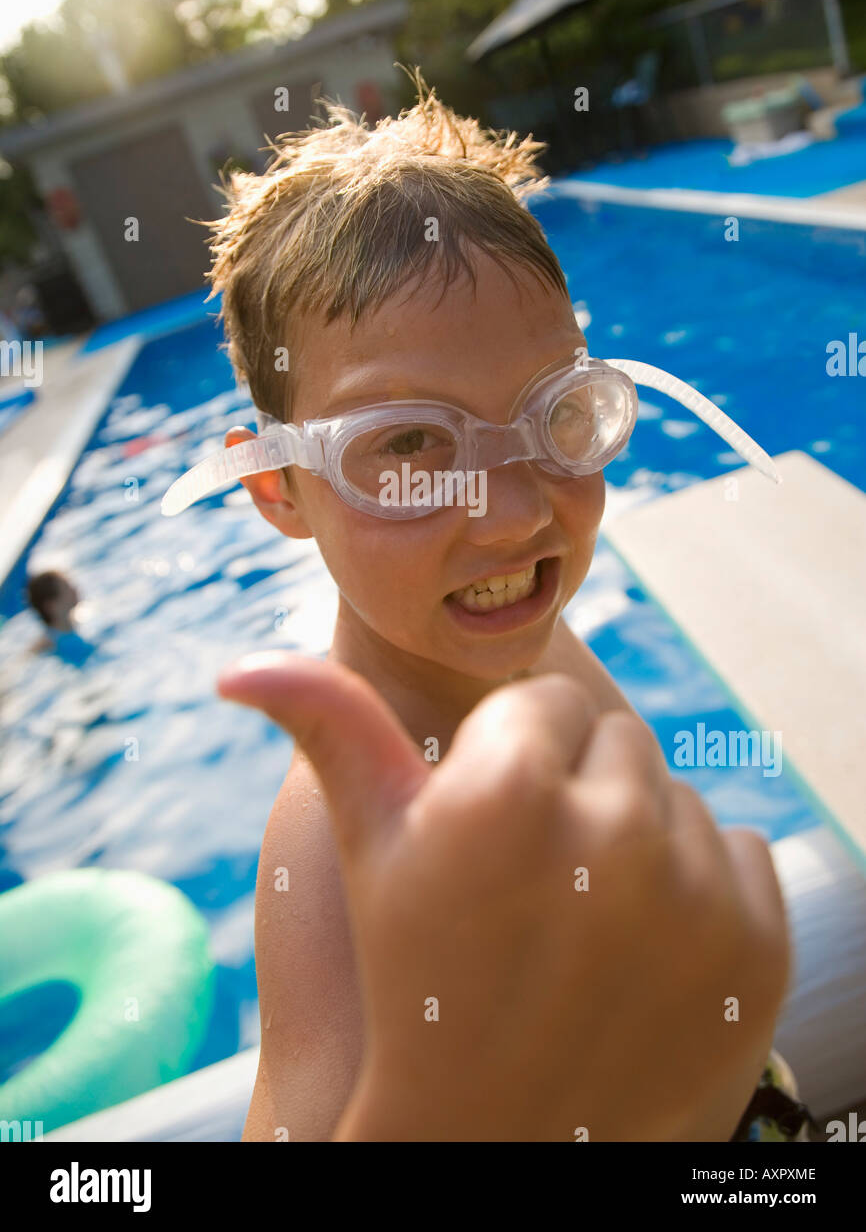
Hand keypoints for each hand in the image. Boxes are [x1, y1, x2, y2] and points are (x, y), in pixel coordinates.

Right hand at [218, 653, 789, 1141]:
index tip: (492, 831)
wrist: (498, 1140)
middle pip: (620, 743)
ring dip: (643, 840)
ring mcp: (696, 896)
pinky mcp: (757, 947)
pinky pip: (741, 852)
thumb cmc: (414, 979)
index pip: (546, 704)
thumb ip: (329, 733)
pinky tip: (643, 948)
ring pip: (678, 799)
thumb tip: (236, 667)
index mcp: (506, 791)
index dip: (514, 760)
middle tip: (536, 880)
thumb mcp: (370, 851)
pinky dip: (706, 889)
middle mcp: (613, 833)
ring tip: (583, 920)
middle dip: (581, 792)